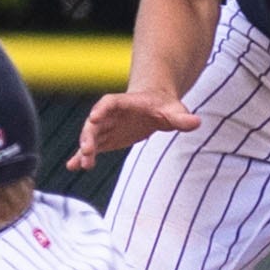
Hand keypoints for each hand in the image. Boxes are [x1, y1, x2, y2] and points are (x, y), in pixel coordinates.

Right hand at [67, 91, 200, 170]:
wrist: (155, 105)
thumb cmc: (164, 106)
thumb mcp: (175, 110)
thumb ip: (182, 118)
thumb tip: (196, 122)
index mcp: (124, 102)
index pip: (109, 103)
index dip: (101, 110)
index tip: (94, 117)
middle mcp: (110, 114)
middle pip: (94, 123)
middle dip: (88, 136)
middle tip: (86, 150)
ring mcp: (106, 127)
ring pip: (90, 138)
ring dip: (84, 150)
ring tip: (82, 165)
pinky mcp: (106, 140)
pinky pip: (92, 149)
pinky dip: (82, 157)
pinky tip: (72, 167)